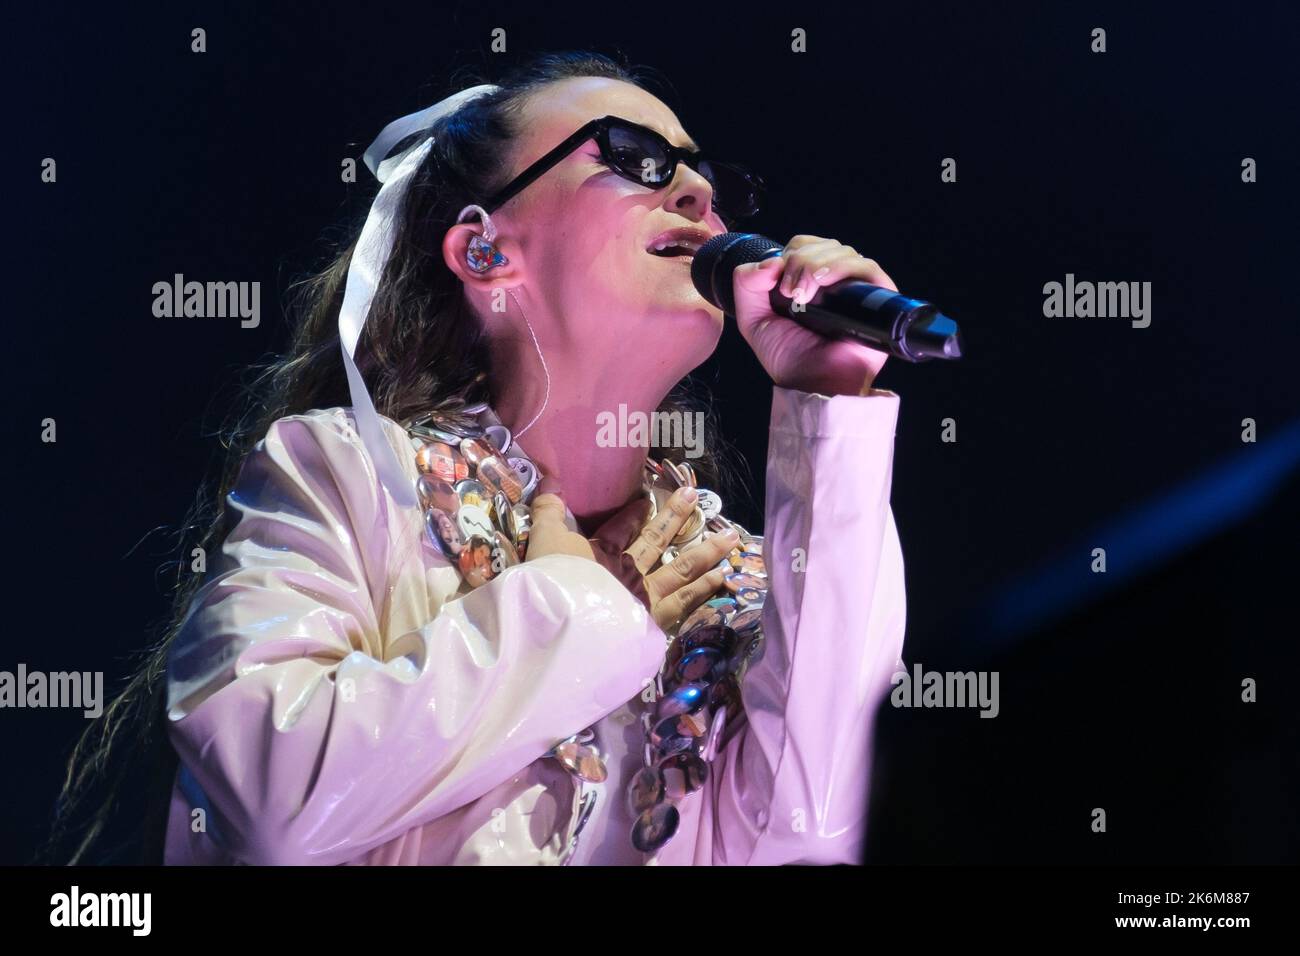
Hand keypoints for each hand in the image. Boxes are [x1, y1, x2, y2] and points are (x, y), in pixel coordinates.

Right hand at [526, 481, 736, 632]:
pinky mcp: (657, 619)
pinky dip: (705, 587)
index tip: (647, 501)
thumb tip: (551, 478)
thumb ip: (548, 511)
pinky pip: (687, 599)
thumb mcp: (544, 542)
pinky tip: (721, 578)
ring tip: (731, 539)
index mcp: (601, 552)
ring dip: (707, 551)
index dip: (633, 514)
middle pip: (656, 540)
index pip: (620, 529)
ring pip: (682, 568)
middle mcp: (629, 569)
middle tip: (695, 497)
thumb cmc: (554, 582)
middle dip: (676, 517)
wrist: (567, 622)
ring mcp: (646, 593)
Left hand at [730, 235, 896, 395]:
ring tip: (803, 296)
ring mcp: (857, 289)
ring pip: (842, 251)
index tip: (778, 283)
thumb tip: (771, 261)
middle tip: (790, 293)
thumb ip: (746, 284)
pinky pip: (867, 266)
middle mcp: (836, 282)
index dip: (790, 255)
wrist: (812, 382)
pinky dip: (842, 266)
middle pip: (823, 245)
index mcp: (810, 282)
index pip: (806, 246)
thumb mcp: (753, 319)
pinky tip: (823, 283)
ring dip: (814, 265)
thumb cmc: (789, 358)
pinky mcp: (879, 299)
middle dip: (800, 261)